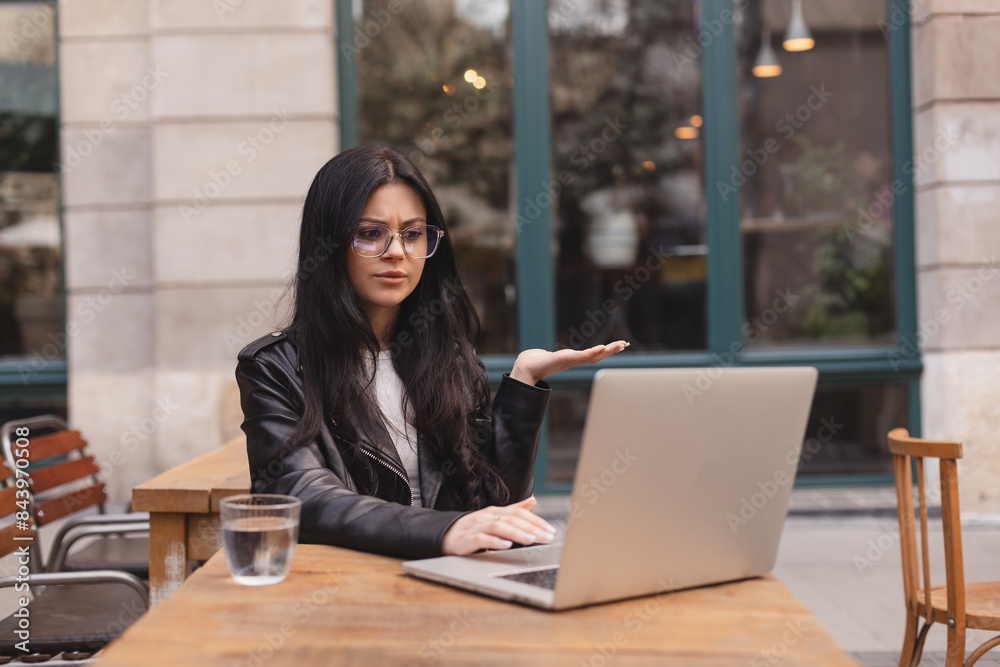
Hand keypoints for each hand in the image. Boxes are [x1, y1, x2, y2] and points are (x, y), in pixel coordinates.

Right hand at [441, 497, 556, 555]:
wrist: (444, 534)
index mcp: (495, 512)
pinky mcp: (466, 540)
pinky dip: (494, 542)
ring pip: (498, 527)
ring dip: (516, 534)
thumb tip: (532, 501)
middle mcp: (486, 517)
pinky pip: (481, 539)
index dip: (536, 520)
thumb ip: (514, 510)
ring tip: (531, 540)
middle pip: (511, 519)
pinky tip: (506, 546)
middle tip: (547, 537)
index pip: (519, 513)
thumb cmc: (472, 527)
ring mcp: (476, 527)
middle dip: (531, 528)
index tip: (550, 530)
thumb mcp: (494, 517)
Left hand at [510, 340, 628, 385]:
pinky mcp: (566, 359)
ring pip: (594, 356)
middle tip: (625, 344)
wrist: (526, 367)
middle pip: (598, 356)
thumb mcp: (549, 356)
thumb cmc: (535, 362)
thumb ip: (551, 356)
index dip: (606, 351)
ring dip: (607, 350)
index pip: (594, 354)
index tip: (618, 345)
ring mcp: (572, 360)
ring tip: (619, 345)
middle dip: (612, 350)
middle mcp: (575, 360)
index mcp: (573, 359)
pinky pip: (583, 356)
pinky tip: (603, 348)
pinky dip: (594, 352)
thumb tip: (545, 355)